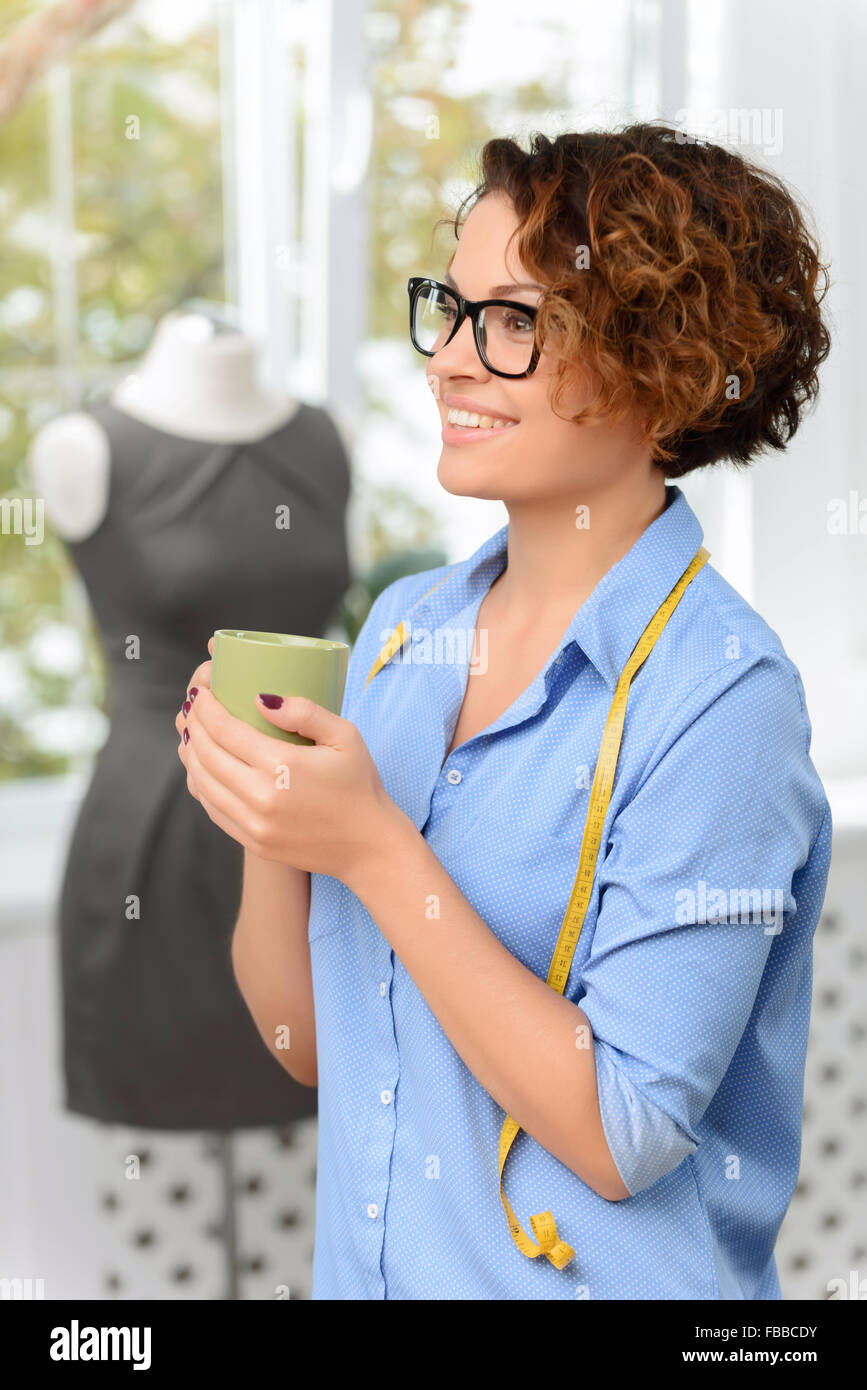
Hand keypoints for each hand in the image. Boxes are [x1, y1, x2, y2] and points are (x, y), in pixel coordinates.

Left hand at [175, 641, 403, 881]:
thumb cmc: (359, 786)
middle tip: (192, 707)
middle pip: (206, 754)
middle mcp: (260, 798)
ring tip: (190, 732)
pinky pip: (212, 808)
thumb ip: (305, 712)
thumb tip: (259, 698)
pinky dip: (200, 783)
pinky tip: (201, 767)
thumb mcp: (345, 737)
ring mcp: (253, 824)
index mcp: (282, 766)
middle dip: (192, 725)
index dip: (205, 707)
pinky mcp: (252, 842)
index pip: (225, 730)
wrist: (368, 846)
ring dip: (190, 754)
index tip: (200, 691)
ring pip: (202, 783)